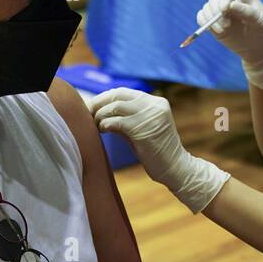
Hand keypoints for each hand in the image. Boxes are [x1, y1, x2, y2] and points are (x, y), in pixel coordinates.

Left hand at [87, 88, 229, 213]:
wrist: (175, 169)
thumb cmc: (155, 152)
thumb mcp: (140, 129)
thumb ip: (125, 117)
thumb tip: (99, 111)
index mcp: (155, 102)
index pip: (123, 92)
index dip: (104, 98)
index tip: (91, 107)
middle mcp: (155, 104)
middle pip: (118, 95)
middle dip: (98, 103)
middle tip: (86, 113)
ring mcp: (151, 115)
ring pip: (116, 106)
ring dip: (100, 115)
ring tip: (95, 125)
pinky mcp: (143, 129)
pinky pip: (117, 122)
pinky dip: (105, 124)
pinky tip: (102, 131)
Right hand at [196, 0, 262, 88]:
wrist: (259, 47)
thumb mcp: (259, 22)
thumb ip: (246, 12)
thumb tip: (230, 4)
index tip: (224, 9)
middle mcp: (230, 1)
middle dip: (216, 10)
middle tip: (225, 25)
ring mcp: (221, 11)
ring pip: (207, 8)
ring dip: (211, 19)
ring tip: (223, 30)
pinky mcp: (213, 22)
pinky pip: (201, 17)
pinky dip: (204, 23)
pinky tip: (216, 31)